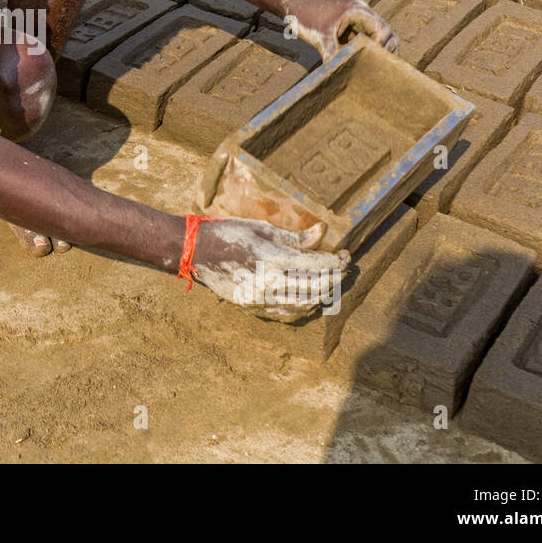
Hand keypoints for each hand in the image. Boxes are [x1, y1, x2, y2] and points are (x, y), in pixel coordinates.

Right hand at [191, 217, 349, 321]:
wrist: (195, 252)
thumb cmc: (228, 233)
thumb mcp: (261, 228)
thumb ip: (294, 237)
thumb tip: (322, 232)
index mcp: (272, 259)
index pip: (318, 266)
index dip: (337, 261)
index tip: (346, 255)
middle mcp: (269, 283)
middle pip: (317, 287)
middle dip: (336, 277)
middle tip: (343, 267)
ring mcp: (260, 299)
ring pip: (305, 304)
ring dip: (323, 293)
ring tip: (330, 281)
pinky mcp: (252, 307)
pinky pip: (286, 314)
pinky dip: (304, 307)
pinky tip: (310, 298)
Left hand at [284, 0, 397, 61]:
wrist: (292, 4)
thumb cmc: (305, 16)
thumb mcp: (319, 38)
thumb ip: (333, 55)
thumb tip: (340, 75)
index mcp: (358, 11)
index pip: (383, 29)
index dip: (382, 46)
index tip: (373, 61)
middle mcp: (362, 13)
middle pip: (386, 33)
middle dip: (384, 51)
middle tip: (377, 69)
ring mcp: (358, 20)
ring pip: (377, 37)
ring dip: (376, 52)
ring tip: (371, 69)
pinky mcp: (350, 27)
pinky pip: (365, 40)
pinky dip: (366, 51)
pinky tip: (361, 65)